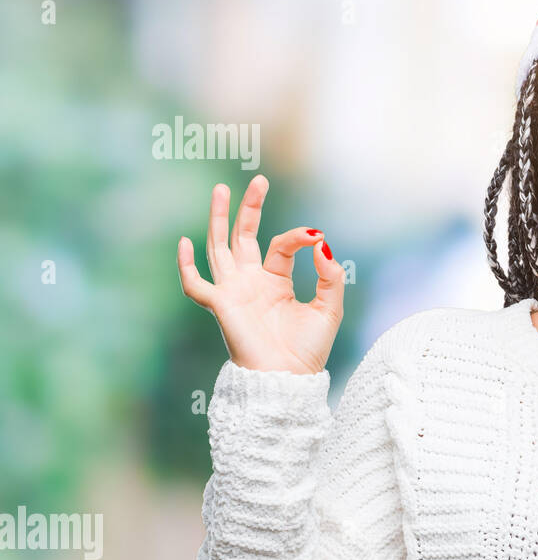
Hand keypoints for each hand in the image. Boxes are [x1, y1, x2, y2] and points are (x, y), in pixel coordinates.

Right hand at [177, 174, 343, 373]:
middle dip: (249, 208)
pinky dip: (186, 265)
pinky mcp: (221, 306)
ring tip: (220, 189)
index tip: (315, 236)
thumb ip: (330, 277)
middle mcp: (251, 283)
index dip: (297, 237)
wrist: (289, 379)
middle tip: (260, 180)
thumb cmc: (308, 350)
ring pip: (219, 248)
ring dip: (219, 219)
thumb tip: (323, 244)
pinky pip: (196, 284)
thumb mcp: (329, 308)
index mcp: (276, 282)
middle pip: (244, 237)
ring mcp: (233, 292)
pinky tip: (185, 241)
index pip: (281, 246)